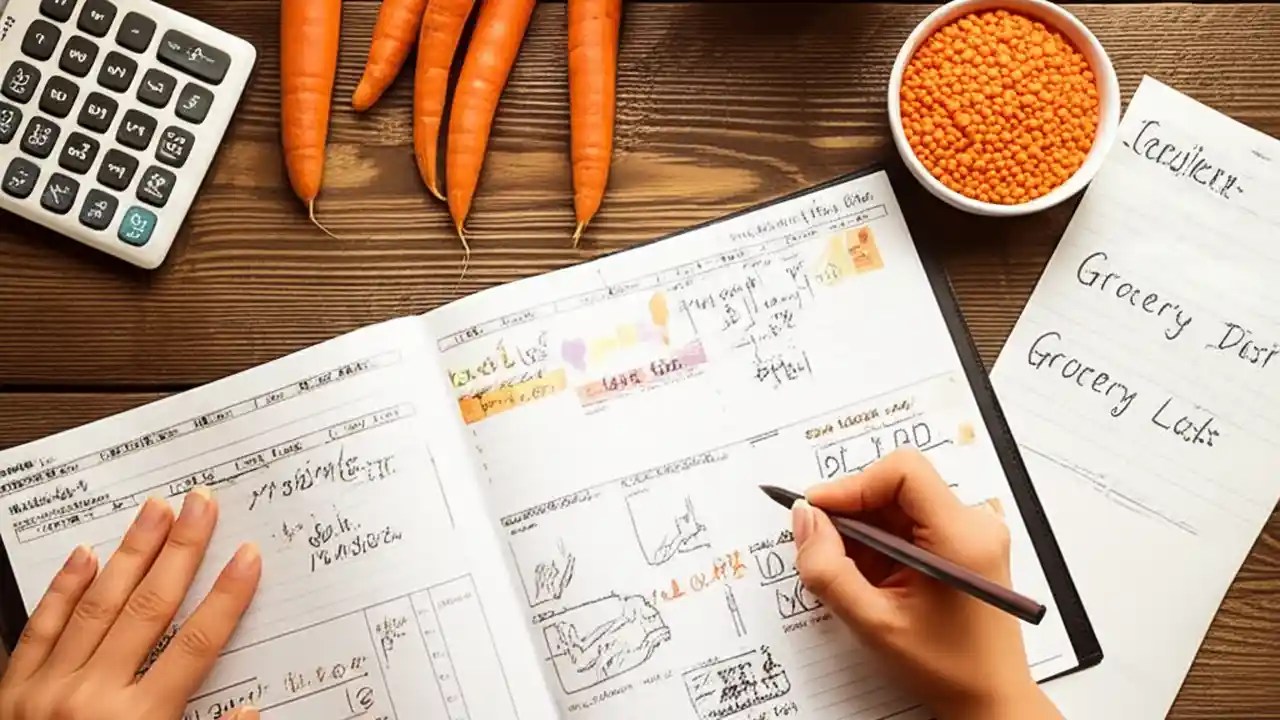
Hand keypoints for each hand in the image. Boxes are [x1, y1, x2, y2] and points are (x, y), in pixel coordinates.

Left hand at [0, 488, 261, 719]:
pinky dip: (64, 590)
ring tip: (155, 511)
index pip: (196, 646)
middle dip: (181, 551)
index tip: (247, 558)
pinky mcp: (11, 691)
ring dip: (131, 553)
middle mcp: (94, 698)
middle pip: (151, 608)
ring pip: (99, 605)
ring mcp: (48, 690)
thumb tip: (250, 713)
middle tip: (201, 505)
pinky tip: (85, 555)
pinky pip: (41, 629)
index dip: (226, 598)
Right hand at [792, 448, 1061, 719]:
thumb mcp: (874, 622)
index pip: (903, 472)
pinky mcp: (964, 543)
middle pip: (897, 486)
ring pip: (899, 504)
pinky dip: (881, 543)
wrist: (989, 698)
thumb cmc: (946, 667)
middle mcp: (974, 524)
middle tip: (824, 548)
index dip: (853, 485)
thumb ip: (829, 569)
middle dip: (853, 512)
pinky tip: (874, 579)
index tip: (818, 510)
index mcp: (961, 537)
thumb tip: (804, 519)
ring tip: (855, 576)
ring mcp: (972, 532)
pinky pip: (910, 523)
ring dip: (865, 532)